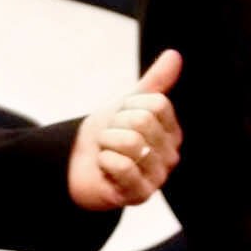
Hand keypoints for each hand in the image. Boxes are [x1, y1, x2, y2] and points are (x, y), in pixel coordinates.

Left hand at [68, 48, 181, 209]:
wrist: (76, 164)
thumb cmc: (107, 134)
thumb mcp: (128, 104)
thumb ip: (155, 82)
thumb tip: (174, 55)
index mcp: (172, 132)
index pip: (156, 104)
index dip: (128, 106)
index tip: (120, 118)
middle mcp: (170, 155)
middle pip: (143, 121)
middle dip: (115, 125)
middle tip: (110, 138)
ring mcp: (157, 177)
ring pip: (131, 143)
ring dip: (106, 143)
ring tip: (106, 152)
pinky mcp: (139, 195)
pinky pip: (122, 167)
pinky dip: (104, 162)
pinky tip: (104, 168)